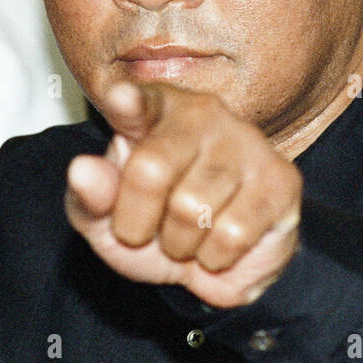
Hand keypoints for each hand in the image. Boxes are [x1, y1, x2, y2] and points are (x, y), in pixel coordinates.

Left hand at [64, 82, 302, 308]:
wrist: (213, 264)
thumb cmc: (156, 225)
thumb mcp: (107, 220)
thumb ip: (88, 197)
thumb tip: (82, 169)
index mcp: (156, 109)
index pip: (139, 102)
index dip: (129, 103)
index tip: (120, 98)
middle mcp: (204, 114)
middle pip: (151, 170)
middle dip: (138, 221)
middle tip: (149, 227)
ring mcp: (247, 142)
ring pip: (192, 209)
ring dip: (180, 243)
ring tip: (189, 234)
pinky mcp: (281, 180)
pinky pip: (232, 233)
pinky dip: (216, 257)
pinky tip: (220, 243)